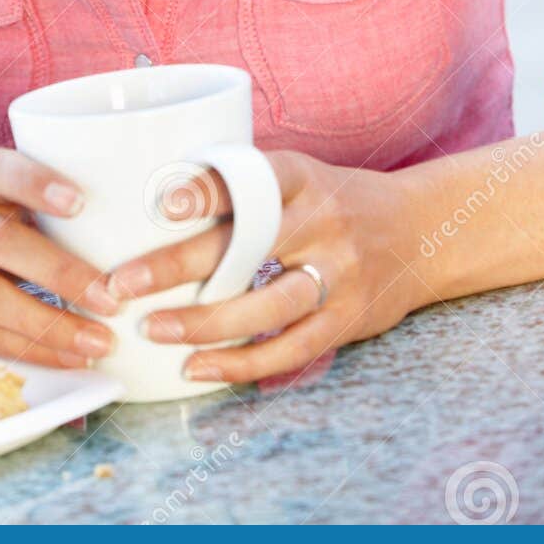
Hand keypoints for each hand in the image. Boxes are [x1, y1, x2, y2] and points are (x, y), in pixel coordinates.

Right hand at [0, 146, 119, 368]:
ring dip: (49, 324)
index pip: (0, 171)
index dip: (38, 182)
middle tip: (112, 294)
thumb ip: (37, 215)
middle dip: (60, 271)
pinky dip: (28, 352)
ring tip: (100, 341)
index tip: (81, 200)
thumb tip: (131, 230)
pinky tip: (67, 359)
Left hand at [105, 150, 419, 384]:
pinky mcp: (348, 318)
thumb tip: (151, 200)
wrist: (420, 231)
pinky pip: (291, 348)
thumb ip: (241, 186)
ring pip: (267, 305)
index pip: (252, 178)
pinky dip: (242, 363)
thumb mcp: (296, 176)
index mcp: (300, 177)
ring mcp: (339, 273)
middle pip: (247, 244)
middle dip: (180, 265)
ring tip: (154, 330)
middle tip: (123, 282)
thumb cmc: (332, 201)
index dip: (208, 189)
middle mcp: (322, 221)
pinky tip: (199, 367)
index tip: (163, 201)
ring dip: (205, 322)